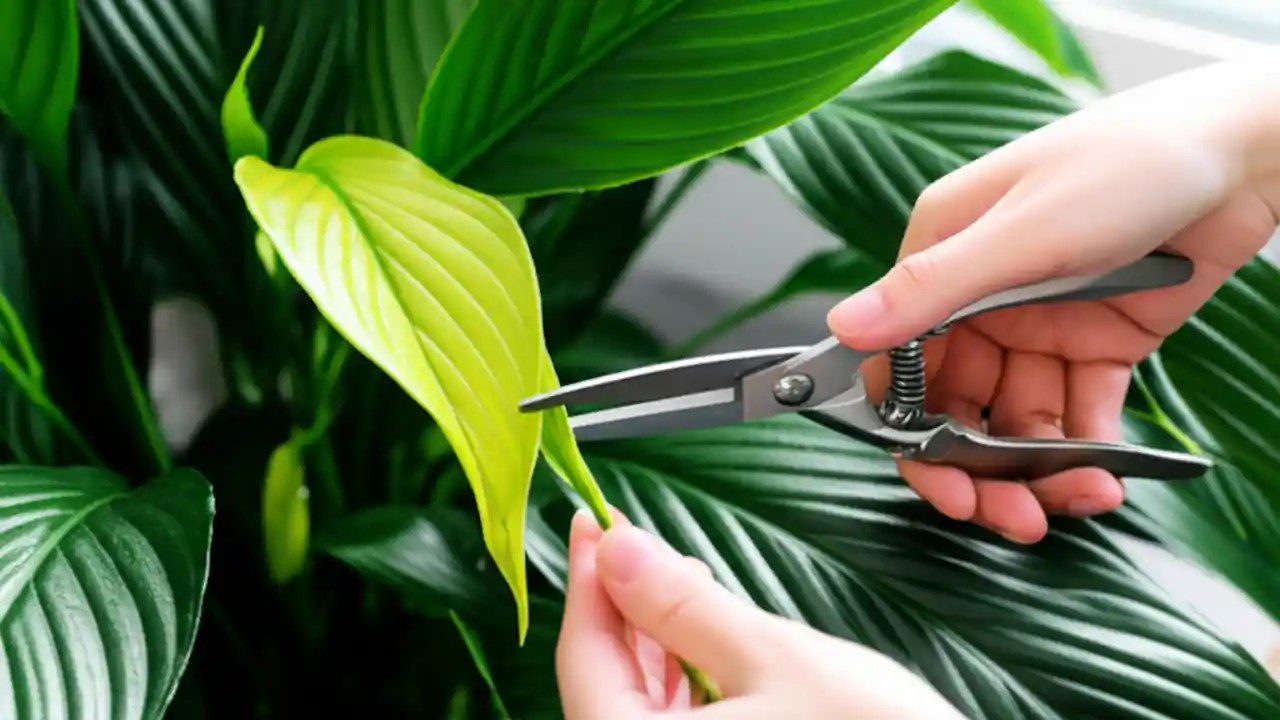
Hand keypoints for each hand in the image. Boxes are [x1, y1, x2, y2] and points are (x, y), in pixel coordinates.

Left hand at [556, 511, 962, 718]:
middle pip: (604, 680)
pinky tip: (703, 636)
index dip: (586, 580)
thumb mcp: (772, 657)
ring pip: (639, 701)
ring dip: (652, 636)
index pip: (583, 656)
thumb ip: (682, 605)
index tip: (592, 522)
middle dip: (620, 603)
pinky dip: (684, 674)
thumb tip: (619, 550)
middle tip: (630, 537)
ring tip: (677, 577)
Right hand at [827, 52, 1279, 542]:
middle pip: (956, 407)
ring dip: (1037, 470)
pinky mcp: (1096, 344)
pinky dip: (1088, 453)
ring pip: (1016, 422)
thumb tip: (844, 328)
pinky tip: (1105, 477)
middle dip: (976, 469)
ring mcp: (1039, 325)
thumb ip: (933, 288)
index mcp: (944, 257)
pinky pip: (1078, 415)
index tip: (940, 483)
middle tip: (1005, 516)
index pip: (901, 364)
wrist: (1244, 153)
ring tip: (1076, 498)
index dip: (910, 429)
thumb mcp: (1026, 229)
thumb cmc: (1129, 161)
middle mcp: (982, 298)